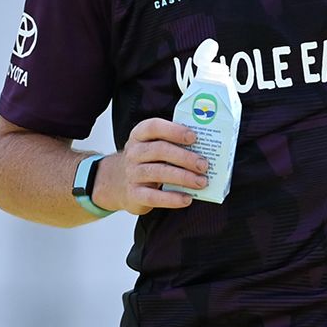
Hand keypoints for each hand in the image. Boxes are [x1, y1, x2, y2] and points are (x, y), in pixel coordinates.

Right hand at [91, 118, 208, 214]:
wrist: (118, 182)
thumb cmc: (149, 160)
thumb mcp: (157, 146)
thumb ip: (176, 143)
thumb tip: (209, 147)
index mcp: (141, 135)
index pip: (154, 127)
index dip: (174, 131)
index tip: (193, 137)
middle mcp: (134, 152)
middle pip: (159, 150)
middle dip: (185, 157)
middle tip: (204, 165)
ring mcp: (132, 173)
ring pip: (158, 172)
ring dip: (183, 177)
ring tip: (202, 182)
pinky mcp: (134, 194)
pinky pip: (153, 196)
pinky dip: (172, 198)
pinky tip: (187, 199)